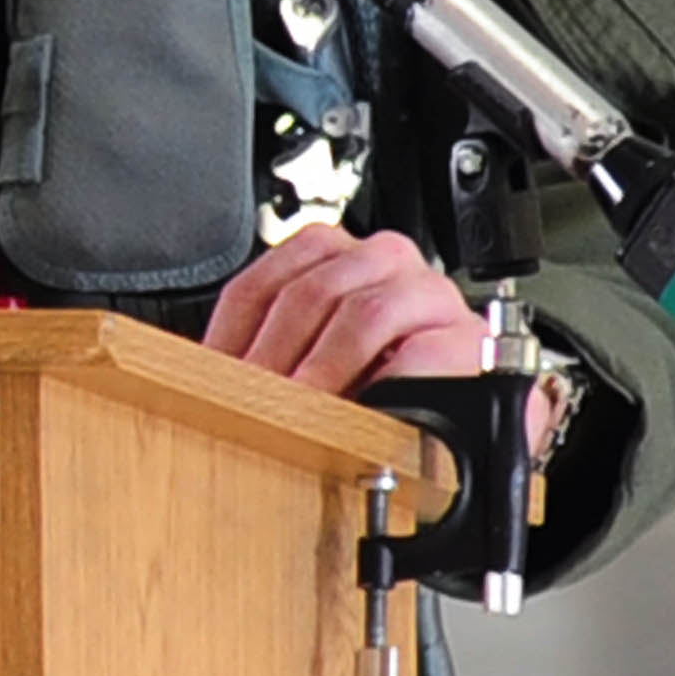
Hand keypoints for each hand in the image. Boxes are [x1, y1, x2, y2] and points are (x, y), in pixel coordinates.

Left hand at [203, 222, 487, 397]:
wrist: (463, 418)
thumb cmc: (382, 387)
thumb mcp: (315, 364)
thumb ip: (272, 356)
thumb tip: (209, 383)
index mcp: (335, 257)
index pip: (264, 280)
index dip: (233, 335)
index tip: (215, 379)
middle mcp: (381, 260)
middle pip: (308, 292)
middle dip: (275, 355)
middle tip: (255, 404)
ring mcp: (427, 292)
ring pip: (361, 313)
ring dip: (325, 369)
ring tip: (304, 412)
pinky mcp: (465, 334)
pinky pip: (418, 352)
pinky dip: (384, 385)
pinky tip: (364, 413)